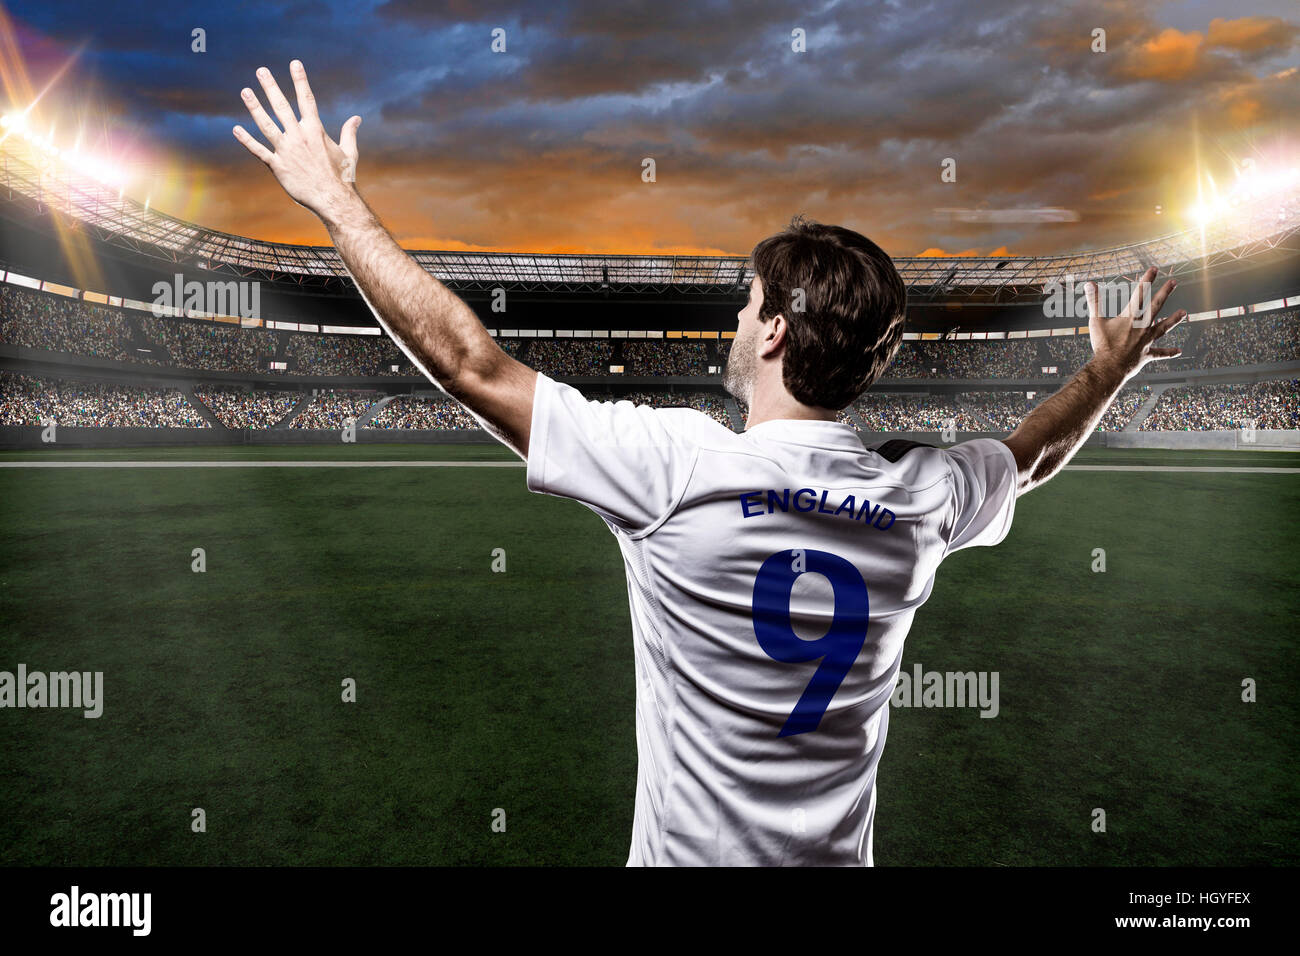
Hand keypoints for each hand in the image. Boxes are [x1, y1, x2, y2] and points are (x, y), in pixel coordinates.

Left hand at [233, 61, 361, 219]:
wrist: (334, 200)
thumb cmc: (343, 177)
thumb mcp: (349, 152)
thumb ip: (349, 133)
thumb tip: (356, 119)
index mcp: (316, 131)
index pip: (307, 99)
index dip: (300, 80)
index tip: (294, 63)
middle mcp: (299, 137)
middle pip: (282, 106)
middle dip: (271, 87)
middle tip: (261, 71)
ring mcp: (286, 151)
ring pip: (266, 124)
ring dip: (255, 107)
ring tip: (245, 91)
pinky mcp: (278, 167)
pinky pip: (259, 151)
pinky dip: (247, 141)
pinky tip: (236, 130)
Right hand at [1085, 266, 1186, 380]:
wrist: (1109, 368)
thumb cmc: (1102, 345)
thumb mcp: (1095, 321)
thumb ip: (1094, 301)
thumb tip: (1089, 284)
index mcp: (1131, 317)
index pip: (1140, 293)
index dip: (1147, 280)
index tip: (1154, 269)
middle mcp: (1142, 326)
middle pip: (1156, 306)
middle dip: (1165, 293)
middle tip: (1174, 282)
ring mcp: (1146, 341)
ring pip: (1163, 328)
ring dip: (1174, 320)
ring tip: (1184, 313)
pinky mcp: (1146, 354)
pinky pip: (1159, 353)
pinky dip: (1169, 352)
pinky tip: (1178, 351)